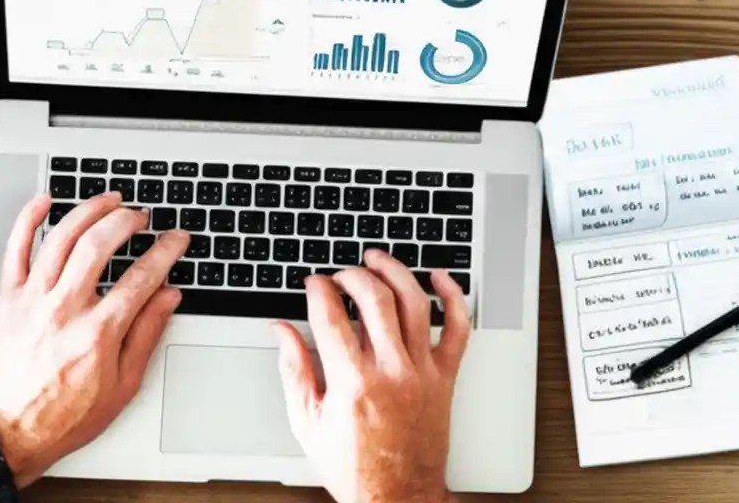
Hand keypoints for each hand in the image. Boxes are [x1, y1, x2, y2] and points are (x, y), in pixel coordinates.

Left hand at [0, 192, 184, 490]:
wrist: (10, 433)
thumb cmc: (64, 416)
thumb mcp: (122, 386)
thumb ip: (146, 334)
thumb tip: (168, 297)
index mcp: (97, 333)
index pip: (141, 277)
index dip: (165, 252)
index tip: (176, 240)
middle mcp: (63, 310)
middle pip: (99, 244)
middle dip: (127, 221)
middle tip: (141, 217)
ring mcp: (31, 301)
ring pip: (61, 238)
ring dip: (88, 210)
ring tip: (108, 201)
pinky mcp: (7, 299)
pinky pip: (15, 249)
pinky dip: (28, 219)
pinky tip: (46, 201)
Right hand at [272, 250, 469, 502]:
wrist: (397, 497)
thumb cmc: (353, 466)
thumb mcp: (307, 421)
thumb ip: (293, 369)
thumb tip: (280, 330)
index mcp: (352, 383)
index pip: (332, 316)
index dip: (319, 290)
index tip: (313, 282)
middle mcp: (391, 372)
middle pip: (374, 299)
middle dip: (352, 275)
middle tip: (340, 274)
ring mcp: (422, 372)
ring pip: (414, 303)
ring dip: (395, 272)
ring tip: (377, 260)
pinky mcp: (445, 377)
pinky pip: (459, 329)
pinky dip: (453, 298)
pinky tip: (439, 278)